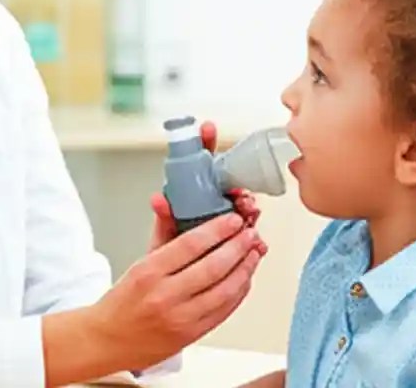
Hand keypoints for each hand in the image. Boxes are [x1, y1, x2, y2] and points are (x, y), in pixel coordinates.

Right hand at [87, 213, 263, 372]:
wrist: (110, 340)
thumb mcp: (139, 262)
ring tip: (253, 252)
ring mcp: (181, 318)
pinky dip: (239, 291)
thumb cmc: (122, 302)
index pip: (190, 244)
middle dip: (238, 246)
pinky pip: (225, 310)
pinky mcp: (192, 335)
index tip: (232, 220)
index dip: (217, 229)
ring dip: (245, 268)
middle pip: (213, 266)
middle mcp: (165, 295)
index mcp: (148, 272)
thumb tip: (165, 200)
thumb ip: (160, 231)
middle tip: (249, 233)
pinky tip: (244, 278)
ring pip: (224, 290)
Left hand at [149, 121, 266, 253]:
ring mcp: (228, 222)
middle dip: (236, 185)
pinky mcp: (239, 244)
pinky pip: (251, 237)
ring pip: (244, 209)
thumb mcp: (164, 237)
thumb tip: (157, 199)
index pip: (202, 163)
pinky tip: (258, 243)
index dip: (206, 143)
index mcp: (195, 197)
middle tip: (238, 193)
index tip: (207, 127)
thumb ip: (165, 218)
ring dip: (248, 208)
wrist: (175, 288)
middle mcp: (214, 204)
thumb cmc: (167, 259)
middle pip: (230, 183)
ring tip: (248, 212)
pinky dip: (255, 240)